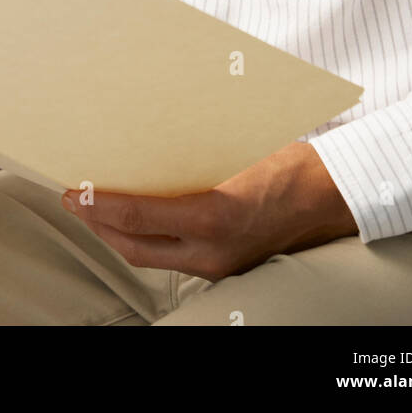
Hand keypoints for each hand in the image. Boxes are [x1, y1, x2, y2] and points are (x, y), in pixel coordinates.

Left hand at [60, 141, 358, 281]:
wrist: (334, 194)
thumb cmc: (291, 162)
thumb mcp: (236, 149)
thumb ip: (190, 157)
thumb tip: (144, 145)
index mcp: (215, 216)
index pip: (140, 217)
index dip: (102, 206)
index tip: (77, 193)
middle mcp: (214, 250)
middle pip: (137, 248)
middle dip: (101, 227)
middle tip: (78, 201)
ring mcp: (221, 264)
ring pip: (154, 258)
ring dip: (122, 237)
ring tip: (100, 211)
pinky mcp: (227, 266)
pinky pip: (175, 258)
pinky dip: (150, 241)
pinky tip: (140, 221)